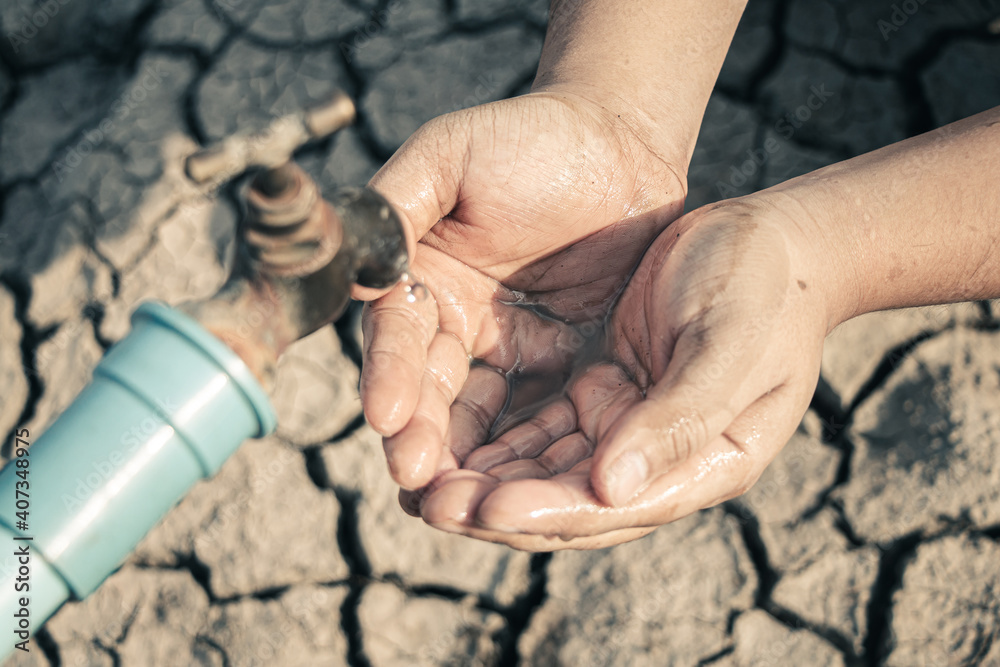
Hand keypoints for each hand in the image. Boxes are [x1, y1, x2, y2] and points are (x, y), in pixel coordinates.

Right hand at [358, 91, 686, 489]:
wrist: (620, 142)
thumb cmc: (530, 138)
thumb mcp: (450, 157)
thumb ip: (397, 204)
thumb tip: (350, 269)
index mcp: (418, 281)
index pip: (395, 339)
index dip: (389, 376)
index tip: (386, 415)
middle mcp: (453, 325)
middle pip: (429, 393)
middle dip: (420, 437)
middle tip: (416, 482)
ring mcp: (507, 351)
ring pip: (478, 417)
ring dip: (465, 461)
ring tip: (458, 506)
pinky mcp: (559, 367)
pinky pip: (540, 416)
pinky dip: (525, 453)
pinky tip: (520, 488)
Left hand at [417, 195, 836, 549]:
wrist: (772, 240)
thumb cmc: (764, 287)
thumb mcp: (730, 345)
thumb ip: (678, 417)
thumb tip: (610, 487)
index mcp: (704, 463)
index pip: (614, 508)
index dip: (546, 511)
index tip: (482, 505)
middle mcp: (660, 460)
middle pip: (567, 502)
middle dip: (497, 506)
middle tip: (427, 502)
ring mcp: (628, 429)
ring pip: (546, 470)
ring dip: (487, 479)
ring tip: (419, 482)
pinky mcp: (603, 392)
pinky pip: (542, 427)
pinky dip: (498, 439)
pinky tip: (447, 439)